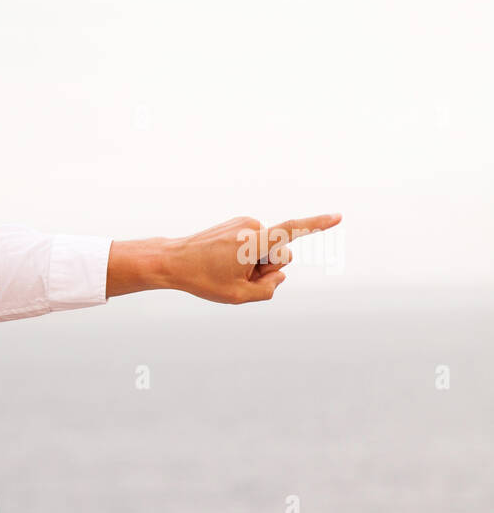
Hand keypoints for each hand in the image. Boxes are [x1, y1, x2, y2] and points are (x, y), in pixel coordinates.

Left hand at [163, 213, 341, 303]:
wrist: (172, 261)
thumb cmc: (202, 279)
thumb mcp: (237, 296)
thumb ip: (268, 290)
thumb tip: (280, 275)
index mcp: (253, 241)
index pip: (292, 230)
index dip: (317, 225)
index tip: (338, 216)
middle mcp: (252, 226)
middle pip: (282, 254)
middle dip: (267, 269)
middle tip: (237, 275)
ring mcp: (244, 223)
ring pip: (268, 250)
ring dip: (255, 264)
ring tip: (227, 268)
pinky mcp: (239, 224)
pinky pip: (256, 245)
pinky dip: (246, 256)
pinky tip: (224, 261)